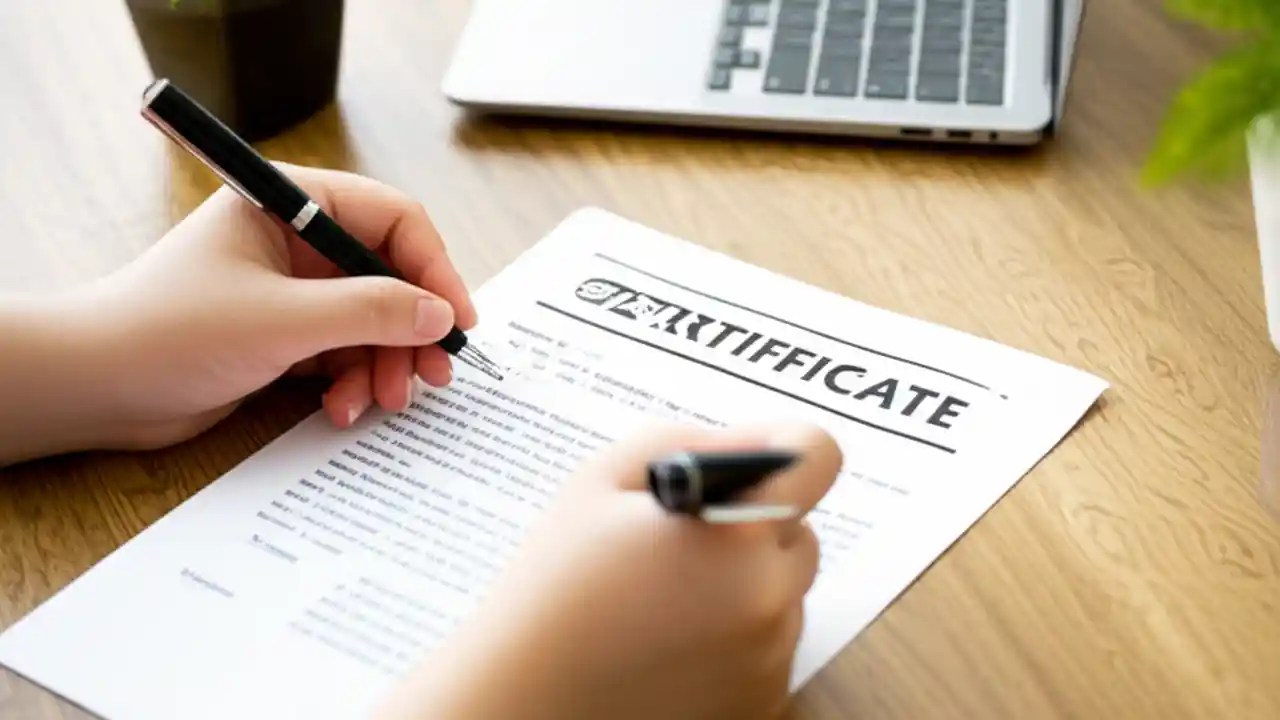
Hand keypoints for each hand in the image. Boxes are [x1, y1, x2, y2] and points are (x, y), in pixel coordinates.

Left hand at [56, 164, 476, 450]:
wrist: (97, 388)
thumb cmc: (169, 331)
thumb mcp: (284, 320)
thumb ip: (371, 313)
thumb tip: (440, 314)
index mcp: (289, 204)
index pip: (391, 219)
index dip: (434, 267)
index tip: (458, 318)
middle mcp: (295, 241)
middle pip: (389, 275)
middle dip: (412, 328)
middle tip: (433, 374)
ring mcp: (291, 290)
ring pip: (371, 321)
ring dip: (385, 363)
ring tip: (384, 400)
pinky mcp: (284, 335)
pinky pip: (345, 352)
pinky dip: (353, 380)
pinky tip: (341, 407)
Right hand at [377, 423, 840, 719]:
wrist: (524, 701)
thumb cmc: (552, 588)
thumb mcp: (601, 481)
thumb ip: (692, 442)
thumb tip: (757, 443)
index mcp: (735, 532)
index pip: (816, 456)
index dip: (784, 449)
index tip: (750, 464)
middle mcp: (769, 598)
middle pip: (799, 530)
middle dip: (751, 527)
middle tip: (677, 544)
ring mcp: (770, 659)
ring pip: (784, 592)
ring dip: (745, 586)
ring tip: (664, 601)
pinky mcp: (761, 703)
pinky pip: (769, 647)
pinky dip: (735, 639)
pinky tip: (670, 642)